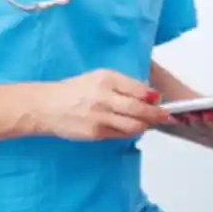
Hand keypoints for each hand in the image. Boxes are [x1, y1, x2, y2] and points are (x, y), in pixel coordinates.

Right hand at [32, 68, 171, 140]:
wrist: (46, 106)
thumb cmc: (74, 90)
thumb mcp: (98, 77)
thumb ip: (122, 84)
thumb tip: (146, 95)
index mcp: (107, 78)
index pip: (138, 89)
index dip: (152, 96)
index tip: (160, 99)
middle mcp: (105, 97)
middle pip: (139, 109)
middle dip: (156, 114)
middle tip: (166, 116)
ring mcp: (100, 116)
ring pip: (133, 124)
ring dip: (145, 125)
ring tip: (150, 123)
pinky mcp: (96, 132)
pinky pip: (121, 134)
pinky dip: (130, 131)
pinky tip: (134, 128)